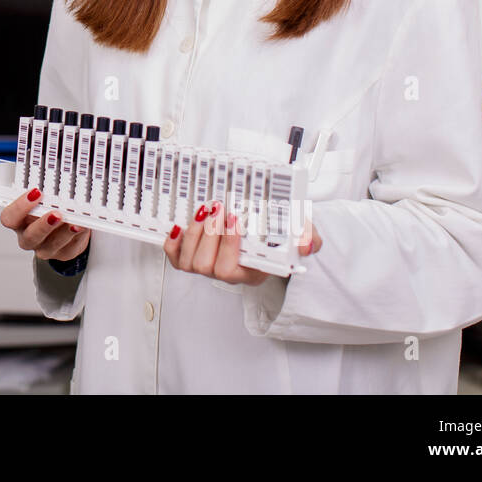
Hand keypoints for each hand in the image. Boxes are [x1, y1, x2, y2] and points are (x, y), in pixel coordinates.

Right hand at [0, 188, 90, 261]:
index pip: (9, 218)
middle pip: (30, 236)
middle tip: (56, 213)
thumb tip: (56, 185)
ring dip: (64, 233)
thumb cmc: (49, 210)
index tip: (35, 193)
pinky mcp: (62, 254)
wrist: (63, 227)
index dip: (20, 207)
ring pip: (51, 245)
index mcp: (19, 221)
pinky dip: (78, 237)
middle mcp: (29, 237)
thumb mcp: (43, 200)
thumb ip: (45, 195)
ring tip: (75, 222)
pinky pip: (70, 249)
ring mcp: (45, 248)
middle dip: (43, 225)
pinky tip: (82, 227)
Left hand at [162, 201, 320, 285]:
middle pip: (206, 265)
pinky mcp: (191, 258)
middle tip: (219, 208)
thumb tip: (307, 244)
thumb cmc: (279, 235)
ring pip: (190, 261)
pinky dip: (173, 243)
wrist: (265, 230)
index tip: (236, 219)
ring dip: (195, 234)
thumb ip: (308, 238)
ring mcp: (207, 267)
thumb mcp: (301, 233)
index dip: (229, 246)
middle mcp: (227, 274)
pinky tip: (179, 226)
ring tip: (206, 211)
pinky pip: (175, 259)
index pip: (231, 269)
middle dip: (210, 234)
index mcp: (251, 273)